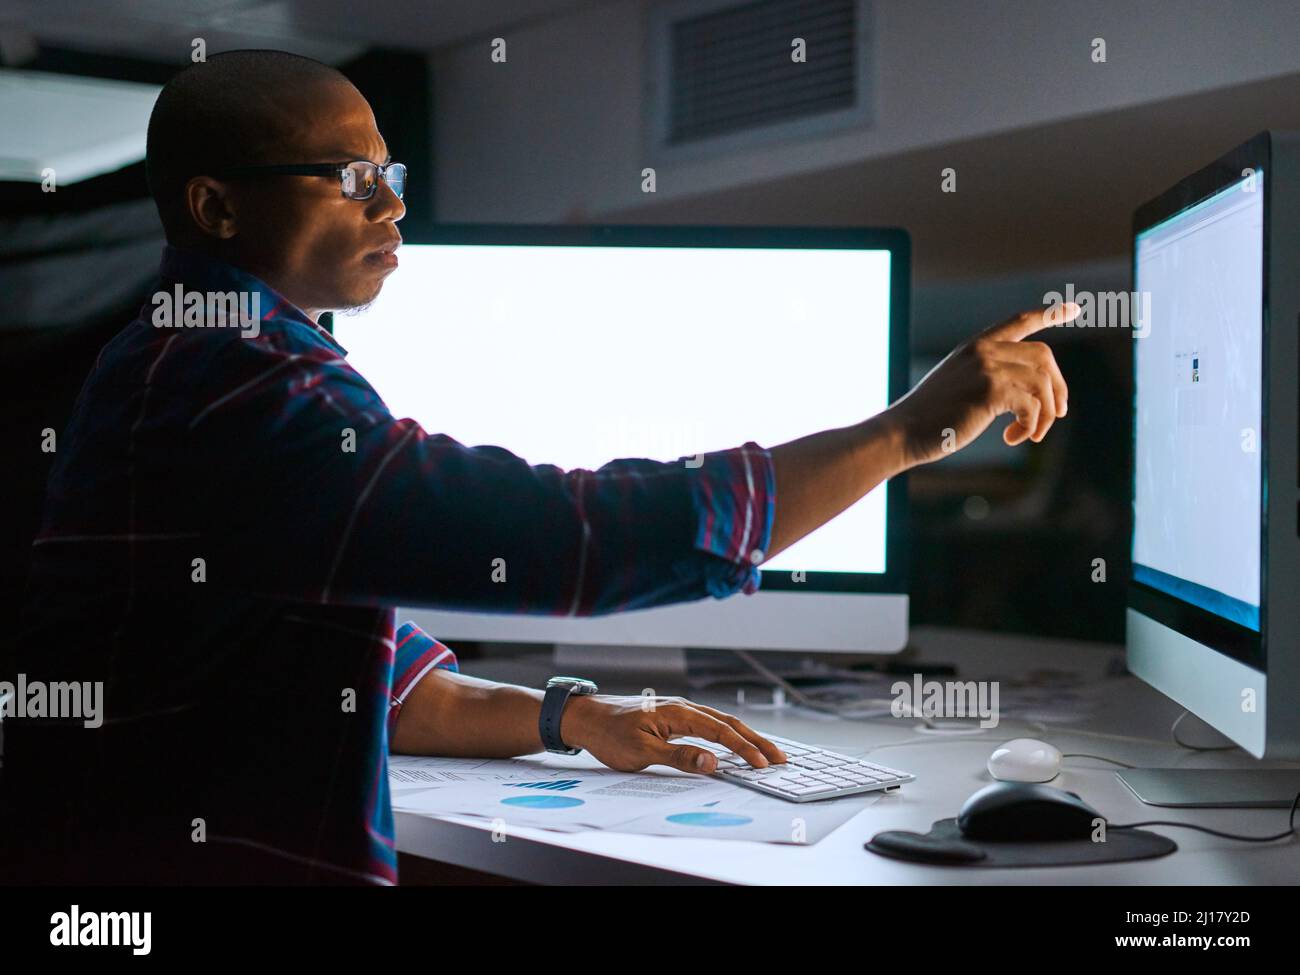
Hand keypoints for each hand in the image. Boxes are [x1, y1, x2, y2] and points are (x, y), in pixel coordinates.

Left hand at [560, 693, 787, 774]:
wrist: (585, 718)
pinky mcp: (672, 717)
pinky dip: (727, 734)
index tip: (763, 764)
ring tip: (765, 752)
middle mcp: (682, 707)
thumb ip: (679, 757)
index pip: (720, 731)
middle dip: (756, 741)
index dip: (744, 748)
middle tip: (780, 758)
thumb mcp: (642, 753)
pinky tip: (734, 743)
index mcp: (678, 713)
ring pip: (720, 722)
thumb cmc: (609, 735)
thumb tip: (713, 762)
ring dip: (744, 737)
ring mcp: (678, 710)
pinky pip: (708, 724)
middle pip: (728, 723)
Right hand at [882, 302, 1077, 468]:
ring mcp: (988, 367)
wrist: (902, 431)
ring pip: (1043, 383)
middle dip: (1059, 387)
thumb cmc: (928, 418)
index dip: (1049, 314)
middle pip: (1044, 356)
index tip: (1073, 309)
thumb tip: (1028, 394)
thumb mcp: (958, 386)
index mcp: (975, 346)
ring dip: (1046, 414)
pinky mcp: (991, 390)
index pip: (1019, 321)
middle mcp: (984, 350)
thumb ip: (988, 378)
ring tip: (1032, 434)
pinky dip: (1030, 427)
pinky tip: (1013, 439)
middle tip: (1059, 414)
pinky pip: (1032, 406)